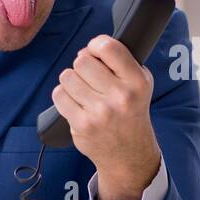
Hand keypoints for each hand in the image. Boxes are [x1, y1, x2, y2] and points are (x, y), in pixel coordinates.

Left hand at [51, 34, 161, 199]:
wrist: (129, 154)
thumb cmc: (131, 112)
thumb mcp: (140, 84)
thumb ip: (121, 62)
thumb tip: (88, 49)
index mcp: (137, 82)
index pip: (108, 47)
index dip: (95, 45)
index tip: (95, 52)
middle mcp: (120, 96)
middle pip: (82, 60)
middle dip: (82, 65)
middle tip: (90, 77)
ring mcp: (100, 112)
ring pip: (67, 76)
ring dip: (72, 81)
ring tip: (83, 91)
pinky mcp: (82, 124)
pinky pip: (59, 95)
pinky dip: (64, 96)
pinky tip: (76, 103)